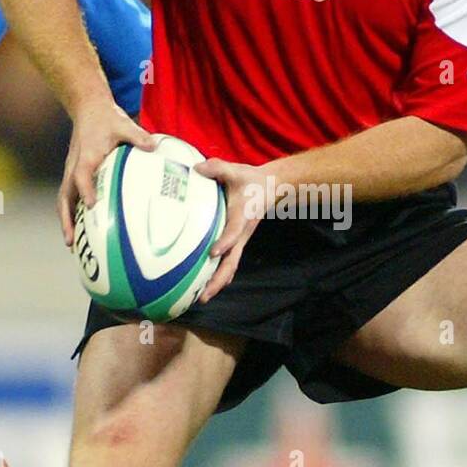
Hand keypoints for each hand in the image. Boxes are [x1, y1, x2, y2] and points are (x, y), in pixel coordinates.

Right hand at [59, 102, 155, 244]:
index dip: (86, 190)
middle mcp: (74, 166)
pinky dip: (72, 213)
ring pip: (64, 199)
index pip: (82, 176)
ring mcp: (72, 171)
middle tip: (70, 241)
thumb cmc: (107, 119)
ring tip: (71, 243)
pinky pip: (71, 196)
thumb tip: (153, 147)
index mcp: (86, 156)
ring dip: (66, 220)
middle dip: (66, 219)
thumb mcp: (124, 124)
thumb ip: (138, 136)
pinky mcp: (75, 173)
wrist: (88, 109)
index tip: (92, 206)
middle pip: (65, 197)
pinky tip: (81, 229)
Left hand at [193, 158, 269, 301]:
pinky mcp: (237, 243)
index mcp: (242, 217)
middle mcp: (242, 234)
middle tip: (203, 295)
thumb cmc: (250, 180)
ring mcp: (240, 241)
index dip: (225, 242)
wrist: (270, 187)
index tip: (213, 252)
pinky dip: (218, 277)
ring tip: (200, 298)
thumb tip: (196, 169)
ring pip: (230, 266)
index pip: (234, 232)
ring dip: (217, 283)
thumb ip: (217, 168)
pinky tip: (204, 287)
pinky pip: (228, 263)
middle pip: (232, 262)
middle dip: (218, 280)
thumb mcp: (234, 170)